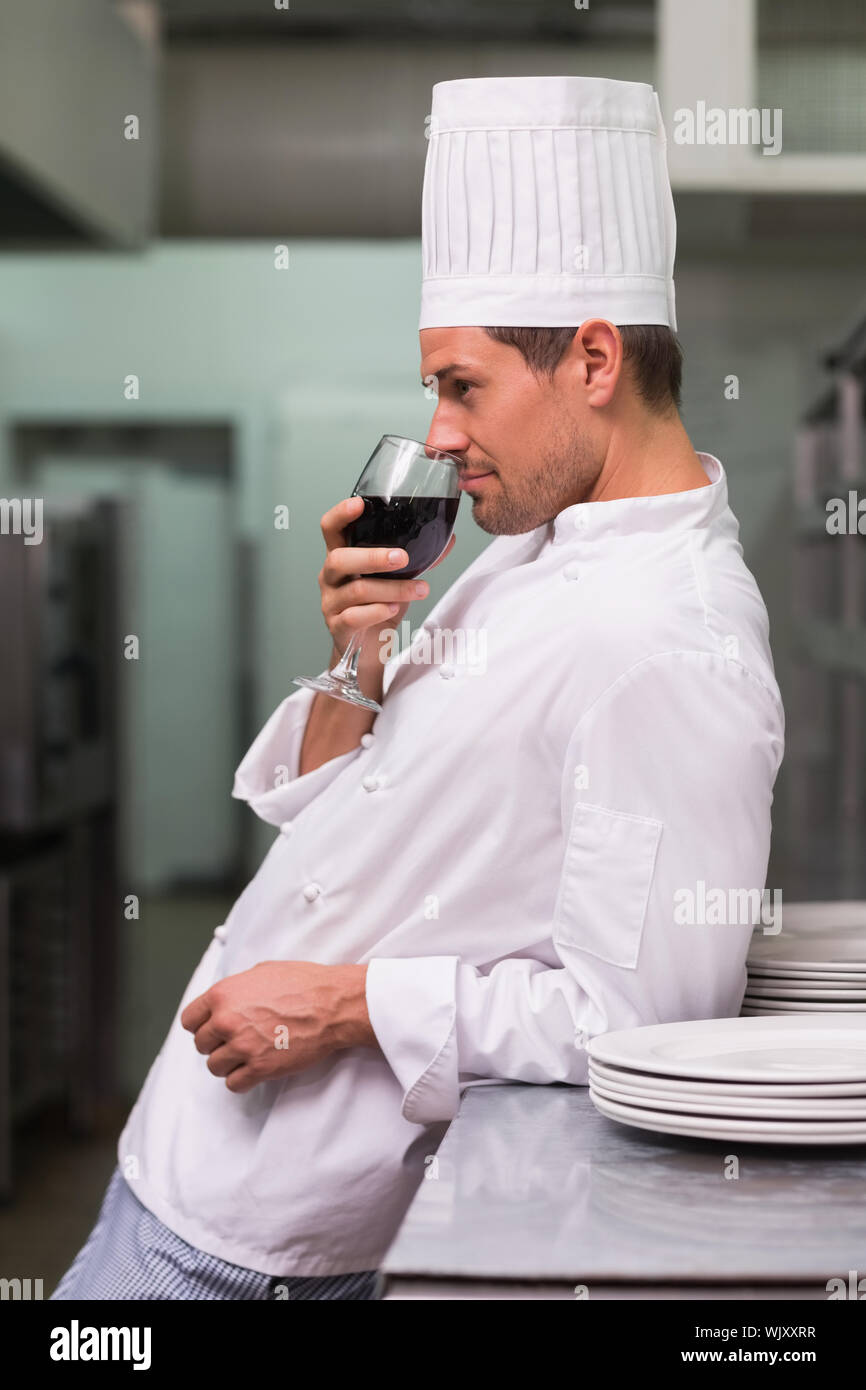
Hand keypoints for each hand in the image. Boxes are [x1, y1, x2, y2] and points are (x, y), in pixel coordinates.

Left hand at [180, 961, 376, 1093]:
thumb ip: (237, 988)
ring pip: (215, 1066)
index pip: (189, 1020)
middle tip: (235, 1040)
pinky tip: (253, 1069)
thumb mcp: (262, 972)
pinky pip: (234, 1084)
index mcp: (223, 995)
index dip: (201, 1025)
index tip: (212, 1029)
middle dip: (216, 1044)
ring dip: (228, 1063)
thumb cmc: (303, 983)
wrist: (331, 1005)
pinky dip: (241, 1079)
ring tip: (247, 1055)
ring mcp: (242, 1046)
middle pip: (201, 1045)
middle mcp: (226, 1021)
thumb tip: (228, 1000)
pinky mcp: (260, 1068)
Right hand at [318, 496, 455, 683]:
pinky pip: (355, 617)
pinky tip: (395, 608)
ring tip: (419, 589)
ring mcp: (331, 603)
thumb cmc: (379, 606)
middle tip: (403, 558)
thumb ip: (419, 559)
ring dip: (393, 588)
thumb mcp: (398, 578)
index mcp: (341, 556)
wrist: (368, 649)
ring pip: (357, 590)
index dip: (341, 514)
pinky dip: (378, 611)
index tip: (360, 504)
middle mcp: (330, 577)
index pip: (330, 528)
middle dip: (373, 557)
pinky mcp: (338, 627)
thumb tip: (449, 538)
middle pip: (339, 559)